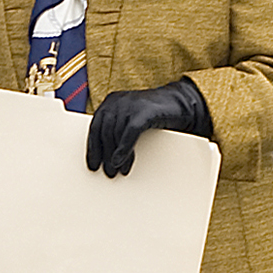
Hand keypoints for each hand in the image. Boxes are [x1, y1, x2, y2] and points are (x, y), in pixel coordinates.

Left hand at [86, 80, 212, 176]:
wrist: (180, 103)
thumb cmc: (154, 114)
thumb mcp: (130, 119)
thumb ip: (117, 130)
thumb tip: (106, 155)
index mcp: (110, 102)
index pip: (95, 127)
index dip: (92, 148)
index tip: (93, 164)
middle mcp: (118, 101)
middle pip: (104, 131)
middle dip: (103, 154)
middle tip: (107, 172)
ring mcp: (131, 104)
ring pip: (116, 134)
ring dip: (115, 156)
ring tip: (117, 171)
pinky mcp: (144, 111)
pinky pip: (130, 132)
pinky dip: (124, 149)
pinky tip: (122, 162)